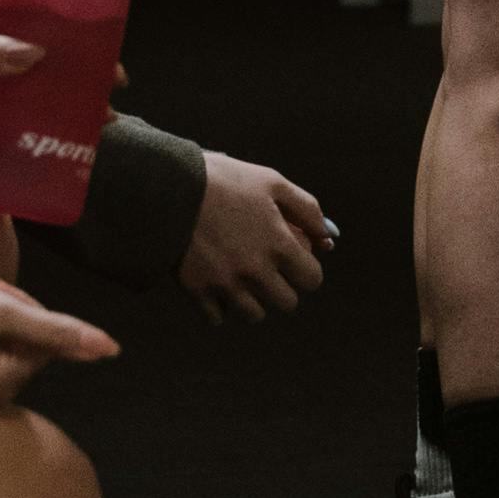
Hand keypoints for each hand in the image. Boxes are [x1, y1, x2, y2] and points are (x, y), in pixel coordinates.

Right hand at [181, 153, 334, 325]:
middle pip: (287, 303)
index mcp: (279, 244)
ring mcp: (226, 283)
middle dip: (282, 287)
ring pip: (254, 314)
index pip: (312, 279)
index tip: (295, 261)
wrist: (170, 185)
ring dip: (253, 300)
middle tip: (268, 270)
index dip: (307, 270)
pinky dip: (220, 306)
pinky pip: (218, 317)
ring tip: (242, 277)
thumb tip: (328, 239)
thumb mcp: (272, 182)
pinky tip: (217, 284)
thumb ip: (307, 210)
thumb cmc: (226, 180)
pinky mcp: (197, 290)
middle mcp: (256, 270)